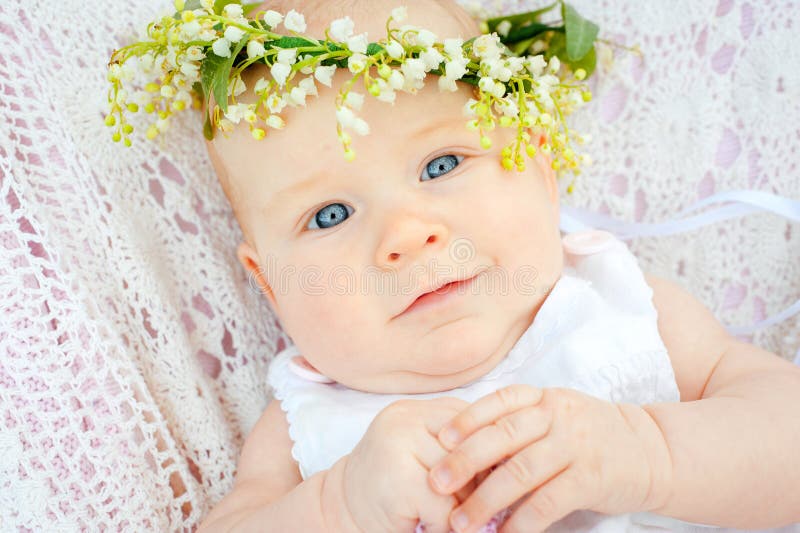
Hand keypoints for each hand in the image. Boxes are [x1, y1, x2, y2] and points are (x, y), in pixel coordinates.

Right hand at [327, 397, 491, 532]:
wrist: (342, 511)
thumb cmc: (393, 486)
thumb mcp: (424, 453)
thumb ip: (458, 444)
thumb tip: (513, 456)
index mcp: (418, 409)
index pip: (476, 420)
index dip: (490, 453)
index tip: (491, 477)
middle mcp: (406, 417)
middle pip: (471, 449)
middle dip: (476, 483)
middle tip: (466, 502)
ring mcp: (398, 443)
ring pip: (460, 479)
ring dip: (459, 507)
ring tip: (442, 514)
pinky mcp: (396, 478)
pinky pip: (444, 505)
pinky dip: (441, 525)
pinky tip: (425, 523)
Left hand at [426, 385, 670, 532]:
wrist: (651, 449)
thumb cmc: (588, 434)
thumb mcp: (555, 415)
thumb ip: (518, 425)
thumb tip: (463, 450)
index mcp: (542, 398)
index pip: (499, 402)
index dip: (466, 419)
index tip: (438, 439)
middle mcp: (557, 416)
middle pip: (502, 436)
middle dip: (464, 461)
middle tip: (436, 483)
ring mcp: (575, 446)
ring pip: (520, 471)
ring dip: (485, 500)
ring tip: (460, 523)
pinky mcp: (591, 478)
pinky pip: (548, 502)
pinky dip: (521, 522)